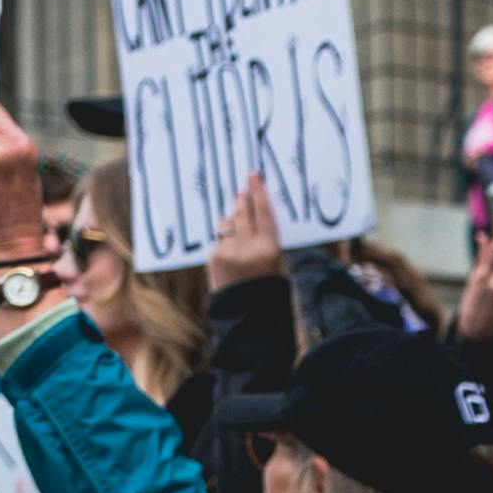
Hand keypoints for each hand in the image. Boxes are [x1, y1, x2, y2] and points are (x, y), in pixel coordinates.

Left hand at [206, 170, 284, 298]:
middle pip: (242, 213)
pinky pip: (220, 241)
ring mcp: (228, 252)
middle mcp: (248, 248)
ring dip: (232, 220)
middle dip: (242, 199)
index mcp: (269, 249)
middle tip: (242, 190)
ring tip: (237, 221)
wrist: (248, 316)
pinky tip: (231, 250)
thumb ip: (267, 242)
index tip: (253, 176)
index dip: (258, 192)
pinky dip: (225, 241)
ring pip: (228, 225)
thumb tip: (254, 219)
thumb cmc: (269, 290)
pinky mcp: (214, 258)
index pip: (263, 213)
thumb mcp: (278, 265)